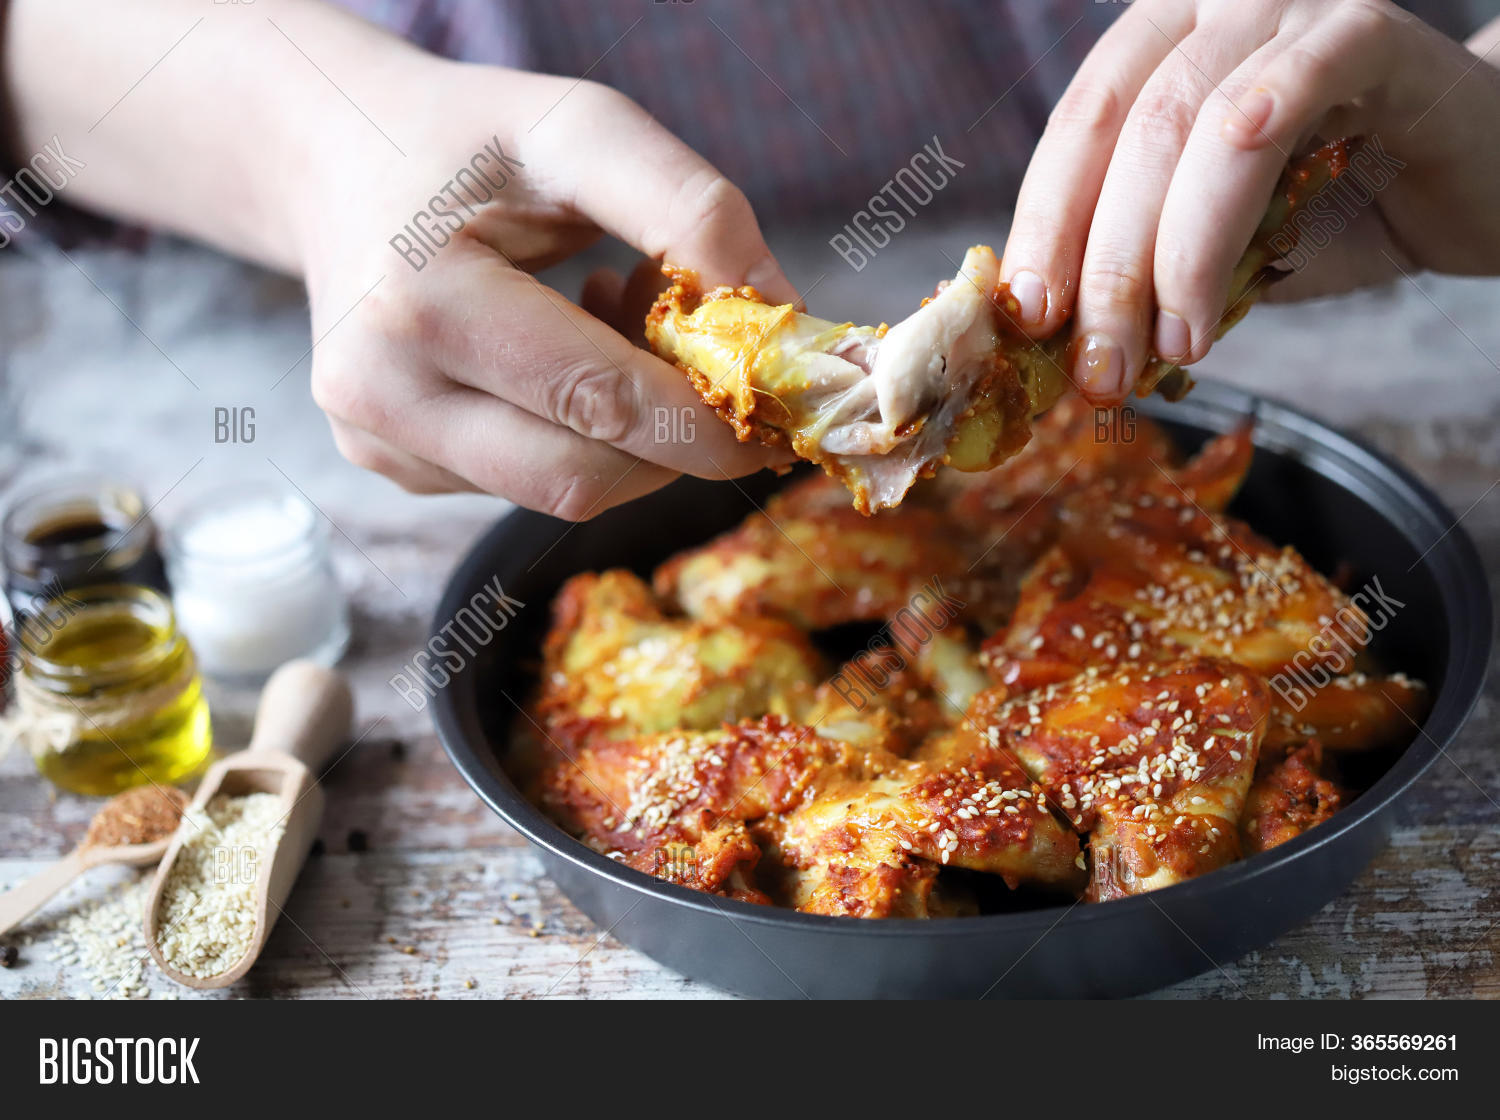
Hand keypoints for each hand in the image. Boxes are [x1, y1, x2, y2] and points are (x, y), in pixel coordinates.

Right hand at [299, 58, 795, 516]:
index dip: (707, 423)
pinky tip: (566, 354)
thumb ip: (690, 210)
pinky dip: (580, 435)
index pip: (599, 403)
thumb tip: (781, 318)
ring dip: (630, 433)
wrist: (338, 158)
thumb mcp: (579, 129)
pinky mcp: (393, 465)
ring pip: (564, 492)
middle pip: (585, 477)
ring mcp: (377, 442)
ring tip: (615, 321)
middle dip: (676, 438)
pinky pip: (528, 483)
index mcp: (418, 303)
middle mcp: (380, 393)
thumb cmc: (464, 140)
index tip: (780, 413)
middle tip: (704, 355)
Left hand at [999, 0, 1499, 402]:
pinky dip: (1235, 190)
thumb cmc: (1343, 209)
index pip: (1079, 131)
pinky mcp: (1365, 32)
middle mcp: (1212, 8)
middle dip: (1100, 264)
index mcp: (1158, 45)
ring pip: (1191, 125)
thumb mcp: (1222, 247)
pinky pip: (1287, 93)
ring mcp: (1287, 9)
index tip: (1025, 321)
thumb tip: (1062, 343)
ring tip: (1167, 348)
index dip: (1043, 227)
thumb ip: (1150, 270)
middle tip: (1095, 367)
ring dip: (1168, 254)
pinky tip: (1214, 277)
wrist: (1480, 181)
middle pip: (1125, 133)